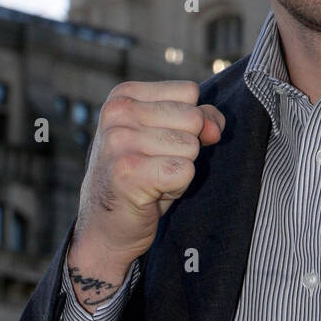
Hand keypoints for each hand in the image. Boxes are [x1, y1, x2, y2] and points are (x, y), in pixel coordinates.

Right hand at [69, 81, 224, 297]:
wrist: (105, 228)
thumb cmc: (140, 177)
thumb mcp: (168, 136)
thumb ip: (199, 119)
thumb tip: (215, 128)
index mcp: (124, 95)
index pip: (189, 92)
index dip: (187, 122)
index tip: (157, 144)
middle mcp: (118, 112)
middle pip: (193, 118)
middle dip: (185, 148)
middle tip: (154, 166)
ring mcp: (120, 141)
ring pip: (191, 146)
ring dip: (179, 169)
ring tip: (151, 179)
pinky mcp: (129, 171)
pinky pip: (185, 171)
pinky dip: (177, 187)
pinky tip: (151, 193)